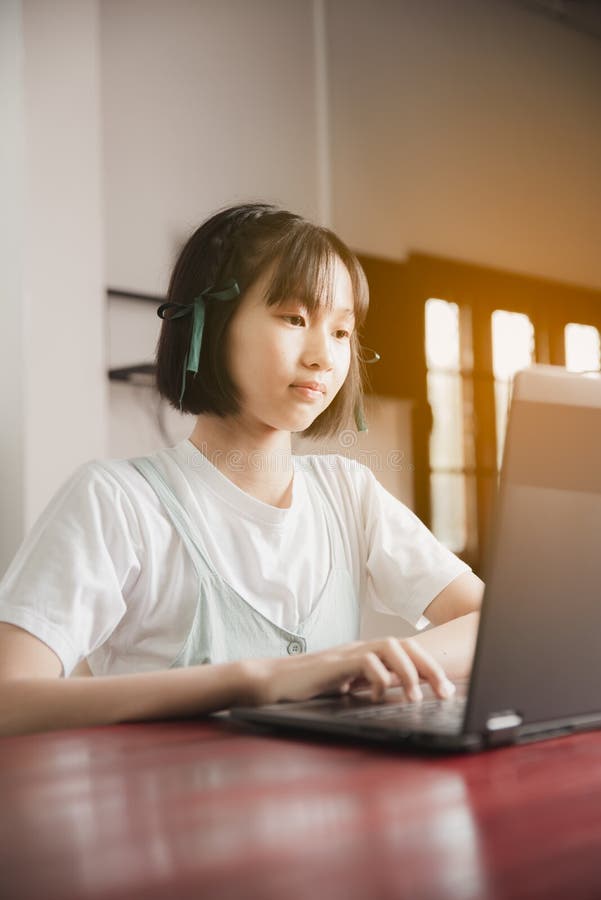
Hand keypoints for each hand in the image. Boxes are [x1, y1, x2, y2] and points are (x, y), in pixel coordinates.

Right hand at [248, 637, 455, 706]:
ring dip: (409, 671)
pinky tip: (378, 696)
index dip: (430, 668)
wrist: (274, 683)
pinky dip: (379, 678)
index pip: (407, 651)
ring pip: (390, 647)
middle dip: (430, 668)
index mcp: (367, 655)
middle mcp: (361, 649)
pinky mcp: (335, 662)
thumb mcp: (348, 690)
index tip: (447, 691)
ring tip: (416, 697)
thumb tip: (401, 702)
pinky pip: (366, 661)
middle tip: (444, 693)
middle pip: (406, 645)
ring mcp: (348, 653)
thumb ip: (370, 689)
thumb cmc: (309, 690)